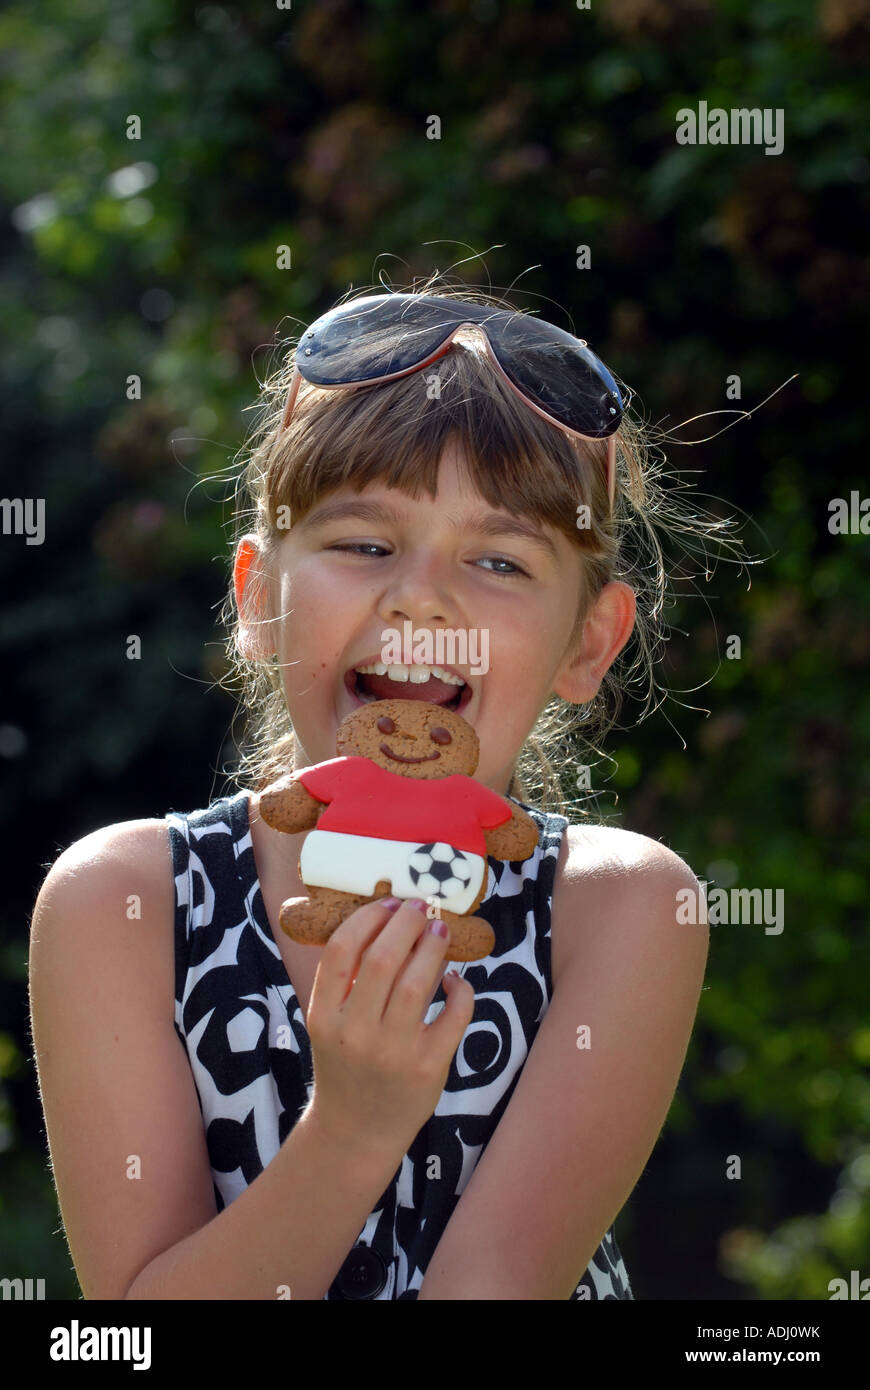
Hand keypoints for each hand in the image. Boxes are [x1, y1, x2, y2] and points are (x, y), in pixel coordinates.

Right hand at [304, 898, 474, 1153]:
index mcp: (324, 1016)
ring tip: (439, 931)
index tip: (389, 903)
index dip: (368, 918)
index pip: (341, 951)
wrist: (355, 1132)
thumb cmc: (345, 1065)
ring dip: (433, 947)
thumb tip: (387, 922)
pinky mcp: (428, 1067)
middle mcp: (355, 1033)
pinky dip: (460, 989)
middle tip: (421, 907)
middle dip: (406, 923)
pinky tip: (454, 980)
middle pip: (382, 959)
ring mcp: (393, 1052)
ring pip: (418, 982)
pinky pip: (453, 1014)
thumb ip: (348, 983)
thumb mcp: (330, 1025)